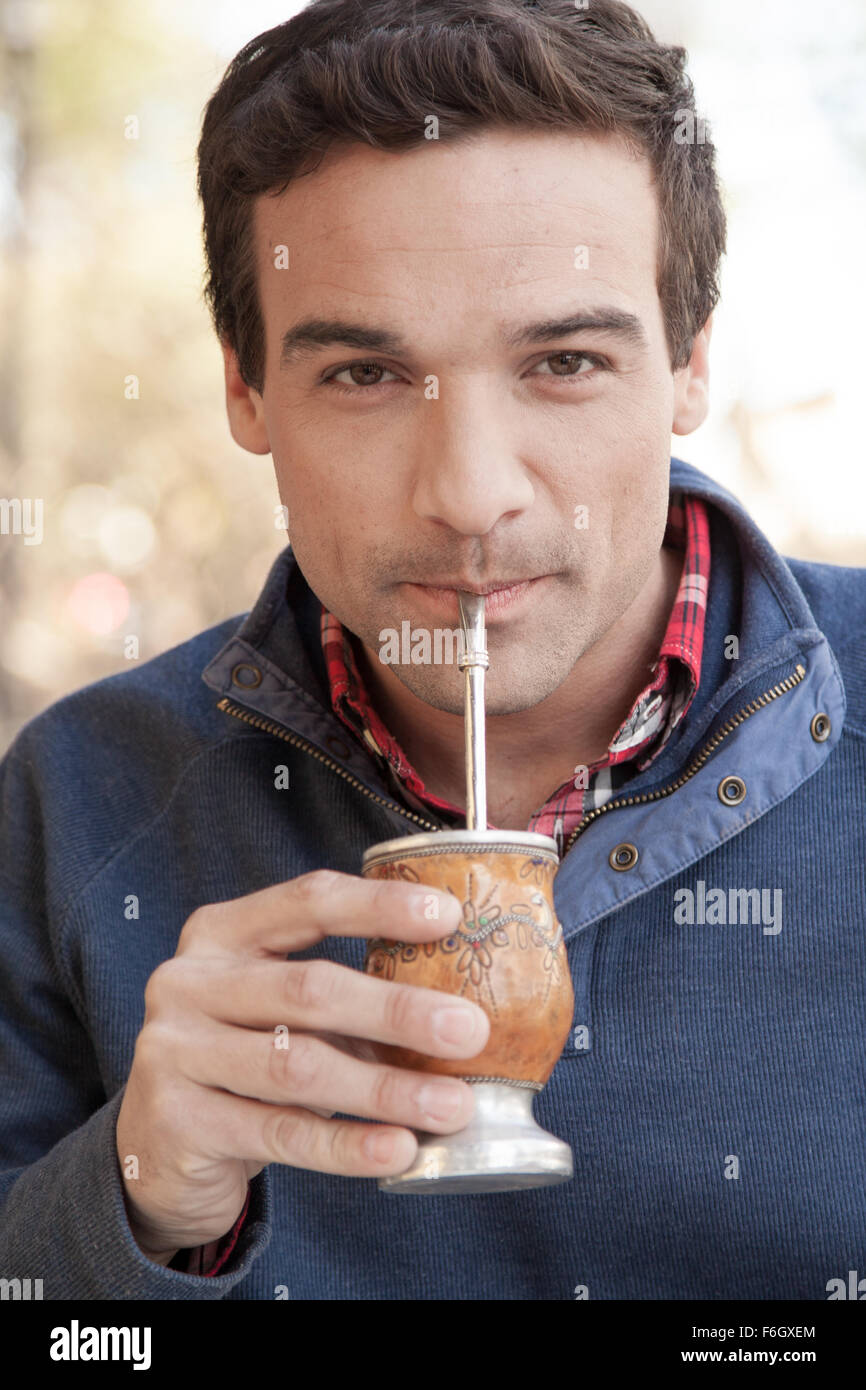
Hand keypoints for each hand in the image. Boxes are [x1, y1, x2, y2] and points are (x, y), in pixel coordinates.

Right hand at [115, 871, 486, 1260]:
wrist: (158, 1149)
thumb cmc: (245, 1061)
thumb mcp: (284, 1013)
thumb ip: (351, 998)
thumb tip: (461, 1006)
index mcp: (222, 932)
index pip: (308, 901)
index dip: (379, 906)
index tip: (448, 917)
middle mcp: (188, 980)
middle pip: (307, 988)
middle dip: (397, 1009)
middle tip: (470, 1030)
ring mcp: (173, 1049)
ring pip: (297, 1065)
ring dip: (386, 1088)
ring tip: (453, 1105)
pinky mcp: (175, 1119)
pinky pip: (279, 1132)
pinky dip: (346, 1144)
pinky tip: (398, 1149)